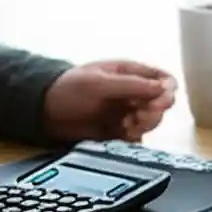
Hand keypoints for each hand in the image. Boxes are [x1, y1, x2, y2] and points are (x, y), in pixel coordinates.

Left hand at [43, 60, 176, 141]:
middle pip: (162, 103)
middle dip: (154, 112)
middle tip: (136, 118)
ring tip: (126, 127)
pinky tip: (121, 135)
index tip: (159, 102)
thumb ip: (133, 85)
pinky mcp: (119, 131)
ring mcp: (126, 112)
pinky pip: (138, 136)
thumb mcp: (100, 83)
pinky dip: (134, 138)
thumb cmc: (69, 89)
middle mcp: (132, 92)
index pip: (163, 80)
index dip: (167, 91)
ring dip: (144, 125)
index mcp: (130, 73)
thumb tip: (165, 90)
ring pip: (152, 121)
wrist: (44, 111)